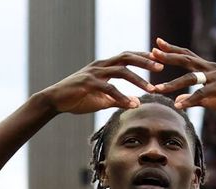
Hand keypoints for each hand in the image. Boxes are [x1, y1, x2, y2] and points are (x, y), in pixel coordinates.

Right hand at [39, 52, 160, 114]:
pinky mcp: (88, 83)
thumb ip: (118, 100)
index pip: (127, 57)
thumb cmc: (77, 98)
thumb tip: (135, 103)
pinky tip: (133, 104)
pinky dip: (122, 97)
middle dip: (145, 61)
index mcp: (105, 66)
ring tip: (152, 89)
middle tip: (161, 67)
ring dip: (138, 80)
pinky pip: (109, 89)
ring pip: (121, 71)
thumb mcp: (101, 100)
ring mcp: (94, 73)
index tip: (158, 61)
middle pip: (127, 58)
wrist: (55, 100)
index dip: (143, 57)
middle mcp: (101, 65)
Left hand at [149, 38, 215, 116]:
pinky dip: (190, 99)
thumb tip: (179, 101)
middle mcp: (211, 68)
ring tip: (157, 88)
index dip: (172, 50)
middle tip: (153, 52)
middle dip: (169, 56)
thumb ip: (195, 99)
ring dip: (172, 84)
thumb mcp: (212, 99)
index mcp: (208, 68)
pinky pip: (202, 93)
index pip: (187, 55)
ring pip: (191, 78)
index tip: (157, 45)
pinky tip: (178, 104)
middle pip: (186, 59)